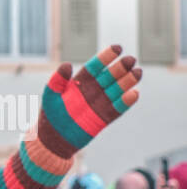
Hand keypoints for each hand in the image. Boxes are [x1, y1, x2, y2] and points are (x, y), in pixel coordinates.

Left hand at [36, 46, 140, 160]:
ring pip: (117, 90)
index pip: (95, 67)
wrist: (53, 140)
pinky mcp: (104, 118)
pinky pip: (117, 108)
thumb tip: (67, 64)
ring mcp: (100, 104)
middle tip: (131, 60)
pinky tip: (134, 93)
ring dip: (128, 81)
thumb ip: (57, 81)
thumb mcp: (50, 97)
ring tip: (137, 72)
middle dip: (121, 68)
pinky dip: (125, 102)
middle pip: (110, 76)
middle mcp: (93, 91)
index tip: (117, 48)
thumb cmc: (50, 116)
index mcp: (80, 82)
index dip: (106, 58)